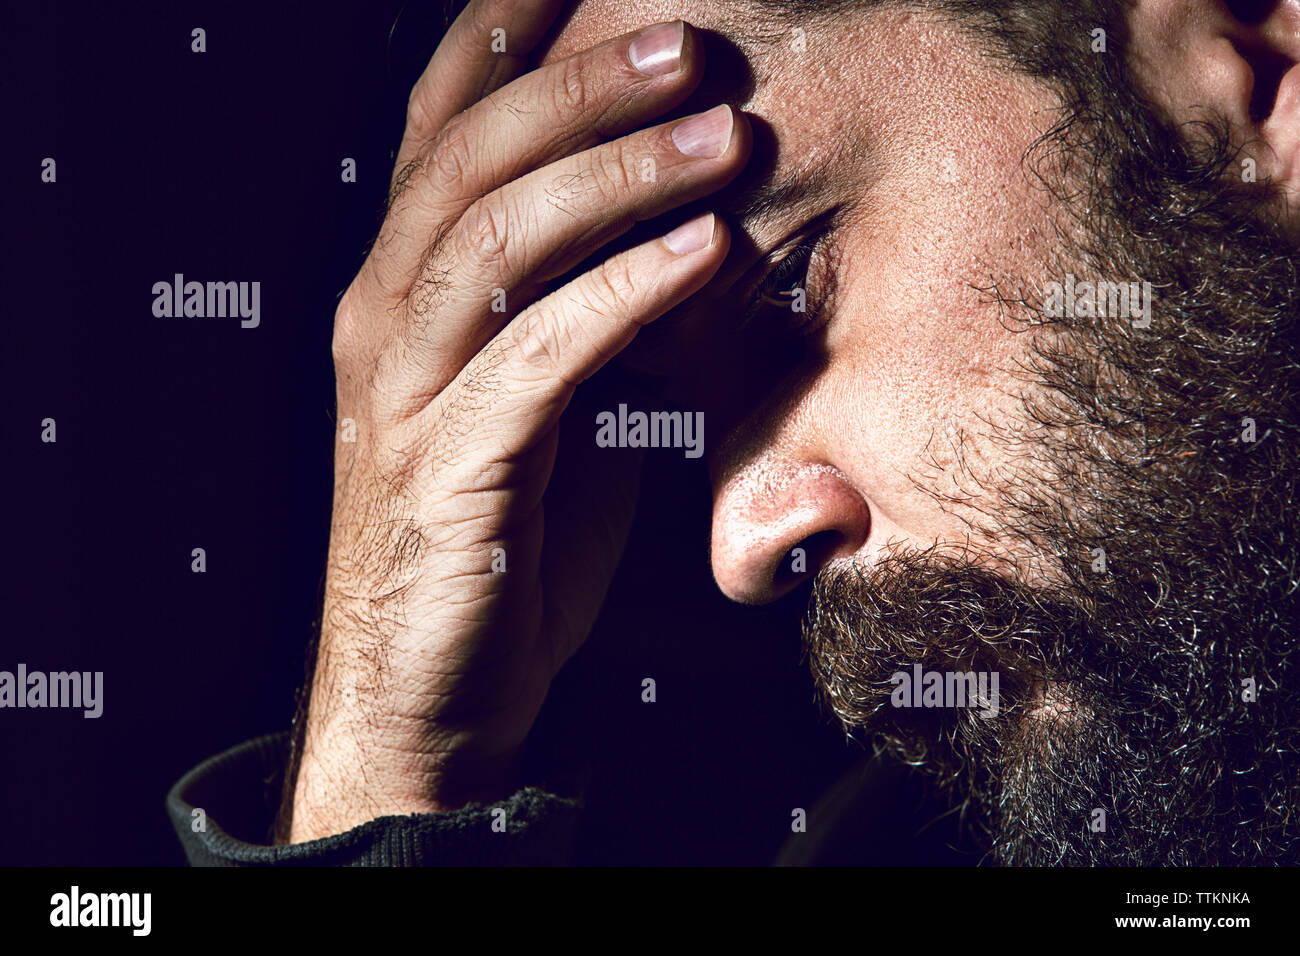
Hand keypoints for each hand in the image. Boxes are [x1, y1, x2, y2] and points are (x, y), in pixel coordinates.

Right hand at [287, 0, 750, 840]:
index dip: (499, 38)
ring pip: (494, 242)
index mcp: (401, 293)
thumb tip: (688, 238)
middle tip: (692, 43)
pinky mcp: (443, 466)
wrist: (434, 694)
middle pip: (468, 162)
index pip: (439, 132)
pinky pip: (538, 357)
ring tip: (722, 134)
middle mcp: (380, 319)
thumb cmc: (502, 542)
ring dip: (615, 177)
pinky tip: (703, 255)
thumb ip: (587, 316)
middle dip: (580, 89)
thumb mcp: (545, 405)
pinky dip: (622, 296)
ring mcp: (399, 390)